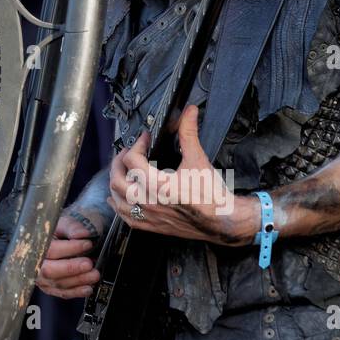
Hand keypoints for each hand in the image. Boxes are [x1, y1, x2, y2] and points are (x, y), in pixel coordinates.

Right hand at [34, 209, 102, 298]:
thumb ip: (72, 227)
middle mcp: (34, 262)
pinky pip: (61, 293)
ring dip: (78, 280)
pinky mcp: (49, 287)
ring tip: (94, 274)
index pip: (51, 248)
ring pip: (57, 283)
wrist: (63, 238)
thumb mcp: (65, 222)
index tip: (87, 244)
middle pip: (49, 270)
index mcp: (35, 243)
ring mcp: (41, 277)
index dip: (69, 248)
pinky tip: (88, 288)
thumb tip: (81, 234)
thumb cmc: (62, 230)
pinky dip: (76, 292)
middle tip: (89, 264)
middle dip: (71, 268)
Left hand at [106, 105, 256, 245]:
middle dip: (119, 161)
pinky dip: (119, 205)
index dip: (137, 144)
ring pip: (118, 199)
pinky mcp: (153, 226)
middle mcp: (150, 202)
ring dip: (116, 182)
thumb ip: (189, 133)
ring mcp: (149, 216)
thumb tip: (189, 113)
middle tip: (128, 151)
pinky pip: (127, 218)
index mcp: (159, 185)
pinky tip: (118, 198)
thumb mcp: (198, 159)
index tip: (145, 139)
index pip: (132, 160)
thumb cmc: (212, 194)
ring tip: (122, 170)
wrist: (223, 220)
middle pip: (118, 179)